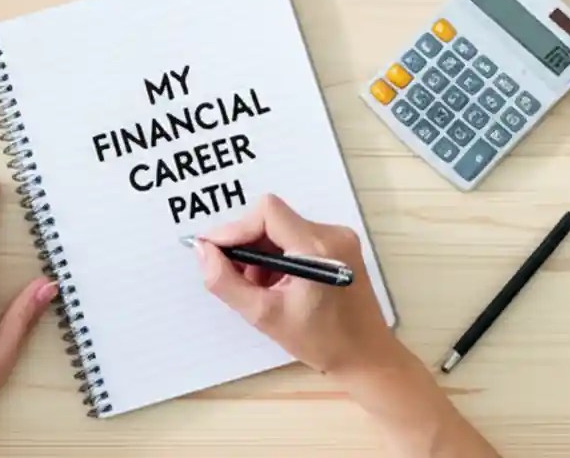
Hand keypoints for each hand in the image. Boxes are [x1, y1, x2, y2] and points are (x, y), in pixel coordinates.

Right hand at [196, 196, 500, 456]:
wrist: (367, 357)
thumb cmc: (321, 342)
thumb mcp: (265, 315)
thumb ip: (226, 282)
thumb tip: (202, 252)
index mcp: (318, 248)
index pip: (266, 212)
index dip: (234, 228)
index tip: (211, 250)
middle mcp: (331, 233)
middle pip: (271, 219)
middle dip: (245, 244)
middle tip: (232, 276)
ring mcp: (338, 238)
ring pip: (280, 228)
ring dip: (259, 253)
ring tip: (257, 288)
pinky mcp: (338, 246)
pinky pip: (294, 237)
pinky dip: (276, 257)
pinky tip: (275, 285)